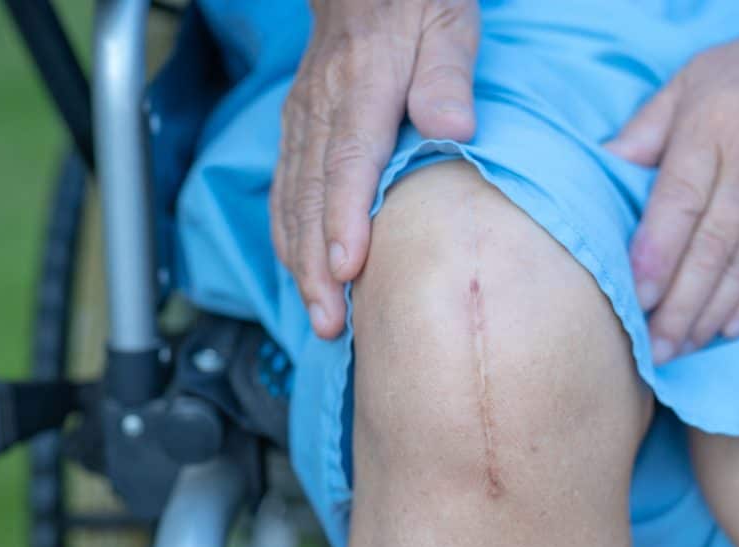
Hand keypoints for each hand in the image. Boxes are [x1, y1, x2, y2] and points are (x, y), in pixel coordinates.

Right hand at [271, 0, 479, 338]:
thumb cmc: (416, 1)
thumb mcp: (449, 22)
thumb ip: (448, 76)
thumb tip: (454, 128)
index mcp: (361, 84)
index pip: (348, 162)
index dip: (344, 219)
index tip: (348, 268)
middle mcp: (321, 107)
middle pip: (311, 195)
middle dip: (315, 265)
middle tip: (329, 322)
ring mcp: (303, 118)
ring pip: (291, 199)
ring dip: (300, 261)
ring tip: (318, 316)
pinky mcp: (298, 127)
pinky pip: (284, 188)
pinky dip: (288, 236)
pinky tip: (300, 273)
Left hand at [605, 15, 738, 362]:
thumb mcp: (692, 80)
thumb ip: (648, 127)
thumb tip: (606, 164)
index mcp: (714, 130)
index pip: (680, 205)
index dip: (657, 256)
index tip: (636, 298)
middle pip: (711, 248)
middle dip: (679, 305)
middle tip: (653, 347)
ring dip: (711, 314)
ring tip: (682, 347)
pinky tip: (731, 328)